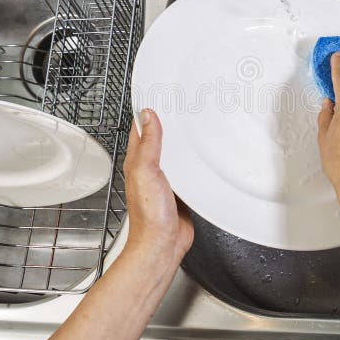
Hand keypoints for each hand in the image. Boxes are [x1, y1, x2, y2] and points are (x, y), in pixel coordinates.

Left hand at [123, 109, 193, 267]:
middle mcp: (150, 169)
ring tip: (194, 125)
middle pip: (159, 139)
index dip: (148, 111)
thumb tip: (148, 115)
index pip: (140, 128)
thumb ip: (148, 144)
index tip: (159, 95)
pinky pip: (187, 171)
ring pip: (175, 154)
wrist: (162, 244)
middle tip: (182, 106)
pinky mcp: (181, 191)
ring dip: (182, 143)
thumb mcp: (146, 172)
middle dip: (168, 123)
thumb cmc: (149, 215)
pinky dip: (193, 162)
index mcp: (137, 161)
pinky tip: (202, 157)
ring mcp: (166, 180)